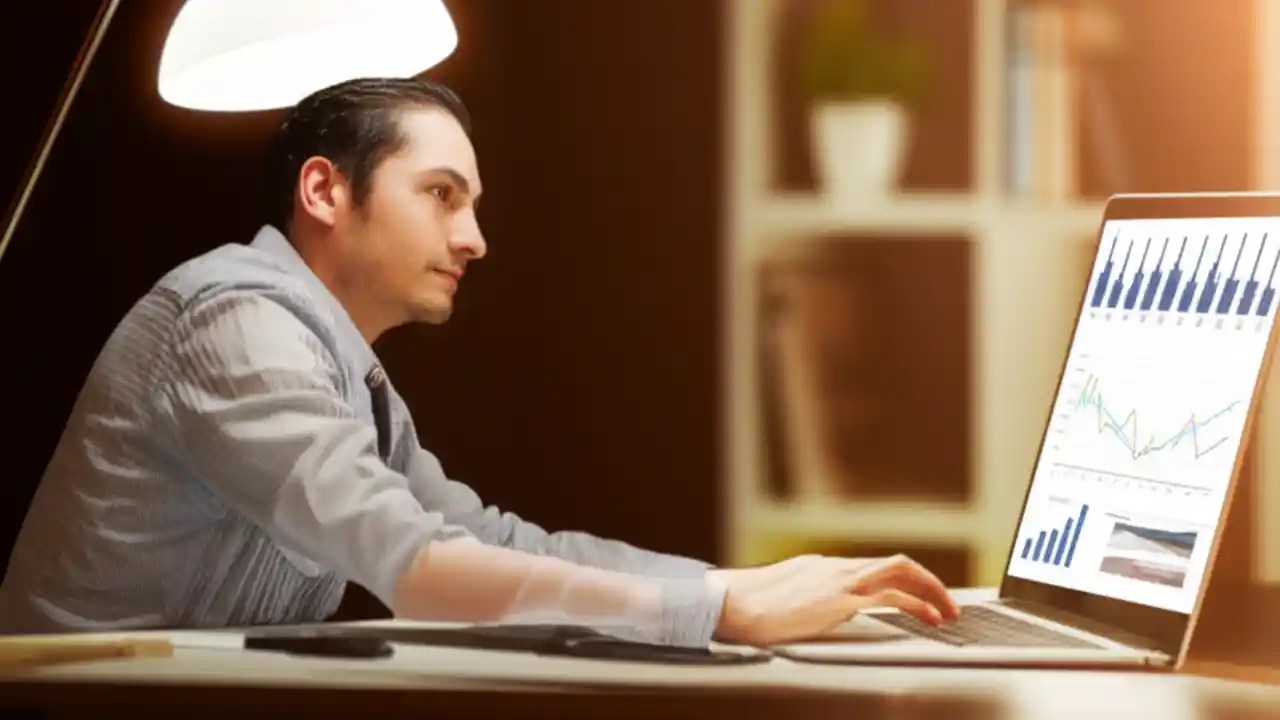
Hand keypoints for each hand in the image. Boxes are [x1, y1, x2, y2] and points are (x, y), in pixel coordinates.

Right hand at [707, 554, 960, 646]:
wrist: (735, 605)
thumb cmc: (751, 606)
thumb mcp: (787, 595)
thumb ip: (809, 597)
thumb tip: (819, 609)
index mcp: (824, 566)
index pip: (876, 566)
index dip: (906, 580)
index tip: (923, 595)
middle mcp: (836, 568)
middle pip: (896, 563)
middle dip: (927, 581)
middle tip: (947, 603)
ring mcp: (839, 581)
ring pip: (899, 572)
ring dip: (930, 591)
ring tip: (948, 612)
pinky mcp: (839, 601)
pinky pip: (889, 598)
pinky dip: (916, 606)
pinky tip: (929, 618)